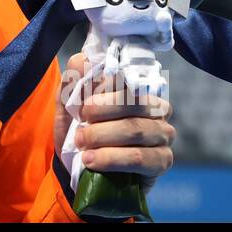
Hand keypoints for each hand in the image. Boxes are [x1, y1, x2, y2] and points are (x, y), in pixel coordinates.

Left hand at [57, 53, 175, 190]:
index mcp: (136, 88)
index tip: (82, 104)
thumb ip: (73, 82)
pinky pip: (140, 158)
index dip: (103, 88)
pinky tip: (92, 161)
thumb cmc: (81, 134)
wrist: (81, 173)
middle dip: (101, 113)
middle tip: (79, 126)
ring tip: (82, 146)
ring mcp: (163, 134)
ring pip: (136, 129)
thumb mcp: (69, 107)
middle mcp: (156, 107)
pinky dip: (112, 159)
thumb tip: (82, 58)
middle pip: (133, 101)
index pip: (126, 77)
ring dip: (103, 137)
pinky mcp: (162, 161)